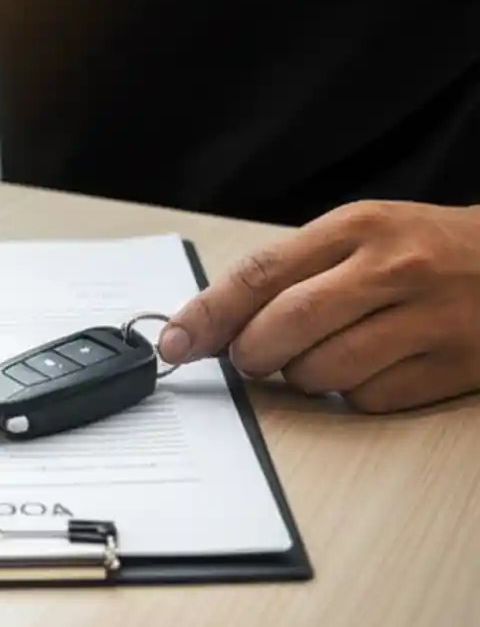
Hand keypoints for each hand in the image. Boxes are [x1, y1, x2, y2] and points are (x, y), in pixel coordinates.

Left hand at [158, 201, 479, 411]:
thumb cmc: (426, 250)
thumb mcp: (359, 236)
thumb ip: (288, 273)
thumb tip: (208, 325)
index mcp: (358, 227)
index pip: (260, 273)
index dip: (207, 314)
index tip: (175, 343)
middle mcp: (393, 268)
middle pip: (285, 326)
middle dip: (251, 353)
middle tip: (252, 356)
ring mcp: (428, 319)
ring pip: (323, 371)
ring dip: (301, 376)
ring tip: (321, 354)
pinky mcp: (454, 366)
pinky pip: (369, 399)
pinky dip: (353, 394)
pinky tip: (371, 366)